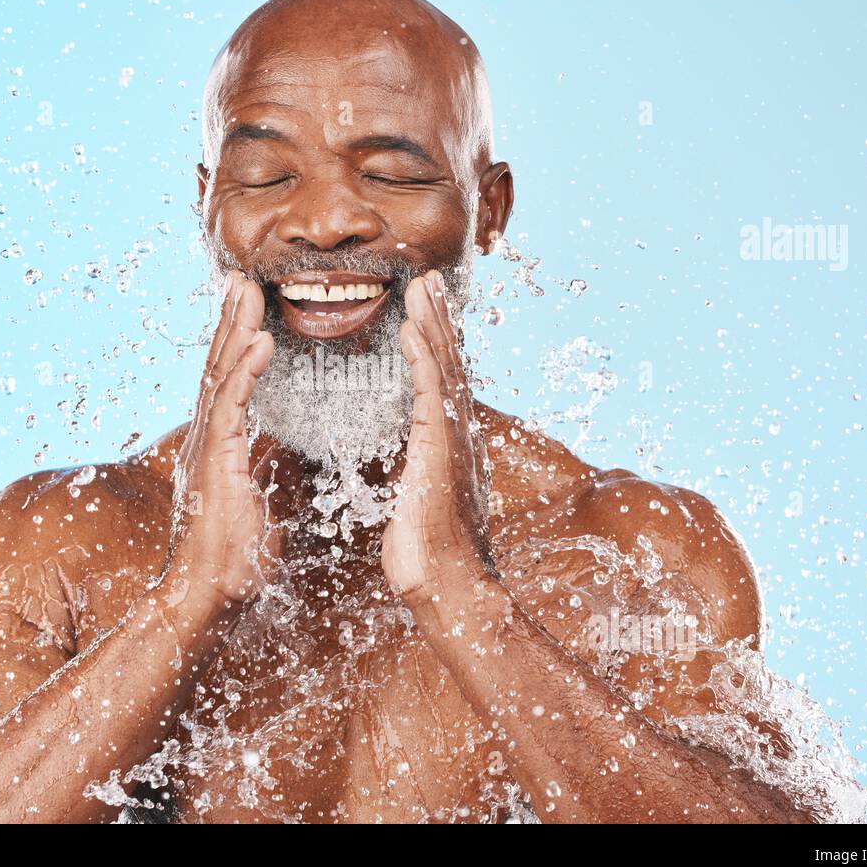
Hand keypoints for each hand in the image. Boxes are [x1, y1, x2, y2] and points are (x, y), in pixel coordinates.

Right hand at [163, 270, 285, 603]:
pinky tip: (260, 342)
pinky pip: (230, 406)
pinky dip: (244, 371)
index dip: (237, 345)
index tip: (248, 310)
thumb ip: (267, 478)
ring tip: (247, 291)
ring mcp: (206, 450)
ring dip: (235, 331)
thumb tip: (285, 462)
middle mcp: (206, 441)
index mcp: (217, 450)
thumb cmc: (231, 563)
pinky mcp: (214, 463)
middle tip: (241, 280)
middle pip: (218, 368)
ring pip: (219, 376)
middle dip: (230, 322)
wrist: (205, 598)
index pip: (227, 385)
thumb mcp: (259, 508)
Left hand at [381, 270, 493, 599]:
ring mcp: (454, 440)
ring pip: (445, 369)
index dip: (436, 346)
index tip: (426, 314)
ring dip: (433, 325)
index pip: (443, 384)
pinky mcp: (441, 448)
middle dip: (439, 322)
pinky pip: (431, 391)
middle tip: (429, 282)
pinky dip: (424, 356)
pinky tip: (414, 328)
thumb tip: (406, 469)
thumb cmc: (429, 556)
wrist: (447, 585)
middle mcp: (460, 436)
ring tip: (424, 288)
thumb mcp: (417, 504)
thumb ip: (413, 477)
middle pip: (449, 366)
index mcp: (451, 447)